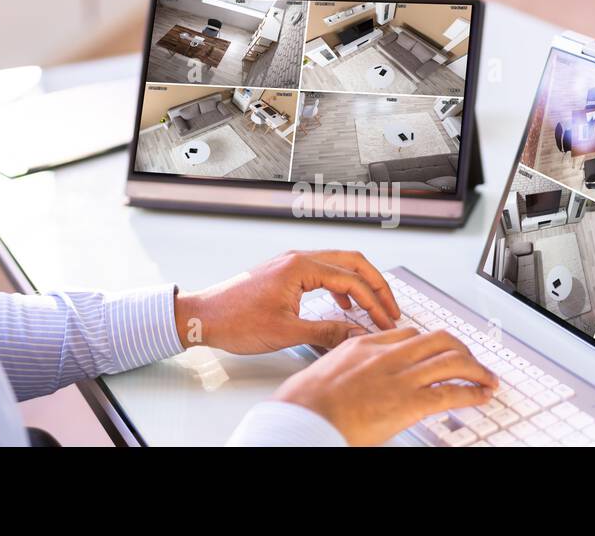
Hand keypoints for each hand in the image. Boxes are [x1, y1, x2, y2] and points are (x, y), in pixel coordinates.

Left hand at [174, 250, 400, 354]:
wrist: (202, 316)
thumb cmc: (234, 321)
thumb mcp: (286, 332)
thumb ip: (327, 332)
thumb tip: (357, 335)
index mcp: (300, 267)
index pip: (352, 280)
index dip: (374, 302)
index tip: (386, 322)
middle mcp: (297, 259)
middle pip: (352, 263)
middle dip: (376, 285)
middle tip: (392, 308)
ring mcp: (291, 264)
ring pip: (339, 266)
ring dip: (359, 285)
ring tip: (374, 308)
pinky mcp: (284, 274)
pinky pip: (323, 273)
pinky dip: (341, 287)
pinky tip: (344, 306)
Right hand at [273, 328, 498, 445]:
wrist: (300, 422)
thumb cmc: (302, 407)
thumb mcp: (320, 376)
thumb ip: (341, 373)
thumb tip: (344, 386)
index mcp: (362, 347)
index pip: (407, 334)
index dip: (429, 344)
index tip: (437, 353)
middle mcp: (385, 356)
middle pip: (437, 339)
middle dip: (460, 350)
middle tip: (470, 363)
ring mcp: (399, 377)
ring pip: (452, 360)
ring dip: (476, 370)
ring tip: (486, 379)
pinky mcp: (409, 403)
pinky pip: (452, 392)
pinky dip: (473, 393)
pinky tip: (481, 397)